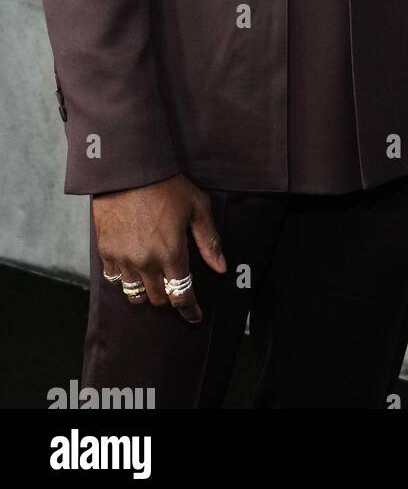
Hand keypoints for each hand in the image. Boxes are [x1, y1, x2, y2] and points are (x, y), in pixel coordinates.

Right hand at [93, 173, 226, 322]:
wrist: (128, 171)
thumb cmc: (167, 185)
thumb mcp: (198, 207)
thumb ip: (209, 241)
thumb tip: (221, 268)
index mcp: (171, 253)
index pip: (181, 294)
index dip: (190, 310)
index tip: (195, 317)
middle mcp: (146, 262)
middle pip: (159, 298)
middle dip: (170, 296)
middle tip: (176, 286)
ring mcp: (123, 259)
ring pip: (135, 294)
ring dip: (148, 291)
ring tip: (155, 280)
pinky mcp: (106, 253)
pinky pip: (116, 280)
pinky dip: (126, 279)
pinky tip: (134, 268)